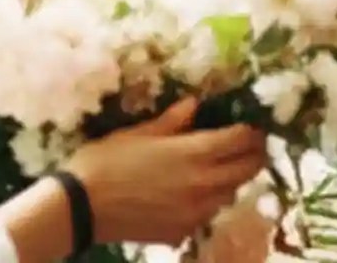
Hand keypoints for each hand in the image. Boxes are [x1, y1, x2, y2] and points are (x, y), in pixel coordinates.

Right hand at [66, 98, 267, 246]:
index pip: (241, 140)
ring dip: (231, 179)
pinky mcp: (184, 232)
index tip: (251, 125)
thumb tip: (195, 104)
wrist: (82, 206)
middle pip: (247, 169)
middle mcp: (204, 184)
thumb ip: (173, 121)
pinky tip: (190, 194)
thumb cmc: (106, 160)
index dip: (251, 131)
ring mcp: (196, 212)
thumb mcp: (139, 133)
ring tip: (218, 168)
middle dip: (253, 155)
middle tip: (247, 146)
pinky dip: (207, 201)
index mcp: (194, 153)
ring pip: (230, 194)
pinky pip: (207, 214)